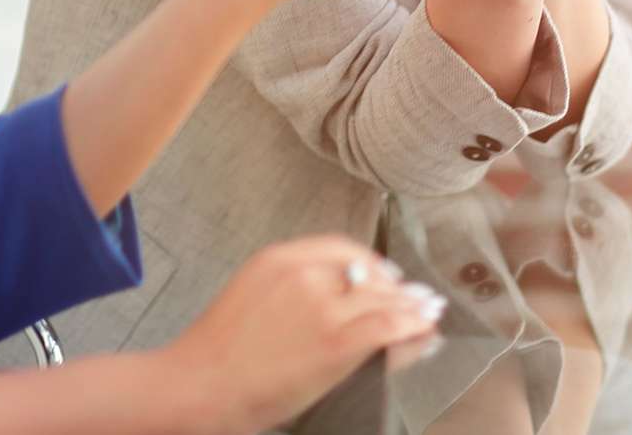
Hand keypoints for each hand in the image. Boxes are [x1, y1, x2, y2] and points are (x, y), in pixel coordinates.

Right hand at [163, 236, 443, 434]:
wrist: (200, 384)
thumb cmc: (217, 350)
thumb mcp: (252, 295)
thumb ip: (292, 286)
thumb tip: (338, 291)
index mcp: (280, 258)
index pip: (340, 248)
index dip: (372, 262)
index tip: (388, 273)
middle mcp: (305, 275)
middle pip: (367, 273)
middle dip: (399, 287)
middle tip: (421, 297)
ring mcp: (322, 308)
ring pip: (383, 300)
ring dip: (414, 307)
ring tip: (431, 313)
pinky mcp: (335, 343)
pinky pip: (387, 329)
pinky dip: (412, 329)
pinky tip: (425, 332)